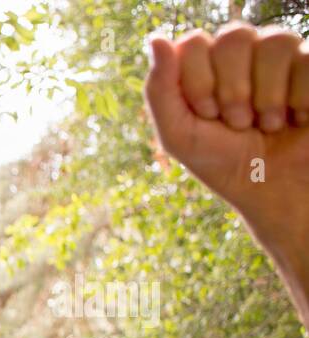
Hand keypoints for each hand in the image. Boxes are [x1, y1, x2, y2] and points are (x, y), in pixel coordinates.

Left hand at [145, 23, 308, 249]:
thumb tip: (156, 38)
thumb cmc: (221, 161)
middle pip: (234, 36)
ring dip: (268, 96)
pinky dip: (300, 99)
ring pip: (275, 41)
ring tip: (268, 124)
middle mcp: (243, 52)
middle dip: (233, 89)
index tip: (207, 115)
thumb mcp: (178, 135)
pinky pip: (308, 59)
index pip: (194, 43)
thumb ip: (160, 89)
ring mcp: (282, 56)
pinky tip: (296, 119)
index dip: (199, 83)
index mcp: (205, 63)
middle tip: (238, 123)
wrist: (272, 188)